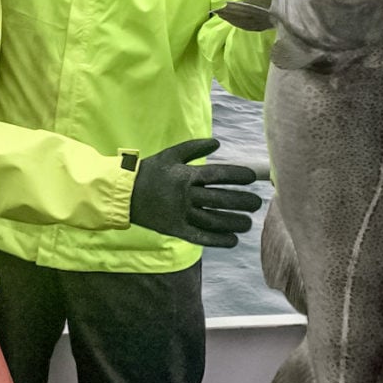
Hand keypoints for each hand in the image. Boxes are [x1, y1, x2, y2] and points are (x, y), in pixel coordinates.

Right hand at [130, 138, 261, 247]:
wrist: (124, 194)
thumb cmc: (150, 171)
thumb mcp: (170, 155)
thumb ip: (194, 147)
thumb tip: (217, 142)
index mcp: (185, 175)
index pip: (218, 175)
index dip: (238, 176)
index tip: (252, 178)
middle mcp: (185, 195)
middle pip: (220, 199)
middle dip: (242, 201)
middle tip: (257, 203)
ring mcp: (180, 214)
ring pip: (213, 220)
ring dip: (234, 222)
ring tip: (248, 222)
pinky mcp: (176, 230)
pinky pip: (200, 237)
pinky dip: (218, 240)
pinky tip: (233, 240)